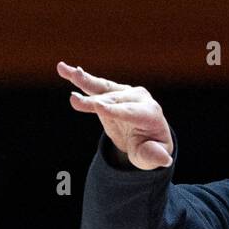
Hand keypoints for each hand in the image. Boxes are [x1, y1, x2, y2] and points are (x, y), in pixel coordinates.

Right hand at [58, 61, 174, 169]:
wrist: (146, 135)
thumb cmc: (149, 147)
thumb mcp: (153, 156)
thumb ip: (154, 156)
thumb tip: (164, 160)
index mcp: (150, 114)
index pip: (131, 112)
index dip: (115, 111)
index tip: (100, 108)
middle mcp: (138, 98)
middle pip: (113, 100)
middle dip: (95, 101)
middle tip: (75, 100)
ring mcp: (124, 93)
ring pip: (102, 88)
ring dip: (85, 81)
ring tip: (72, 73)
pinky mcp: (110, 92)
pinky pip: (93, 85)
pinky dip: (79, 77)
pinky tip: (64, 68)